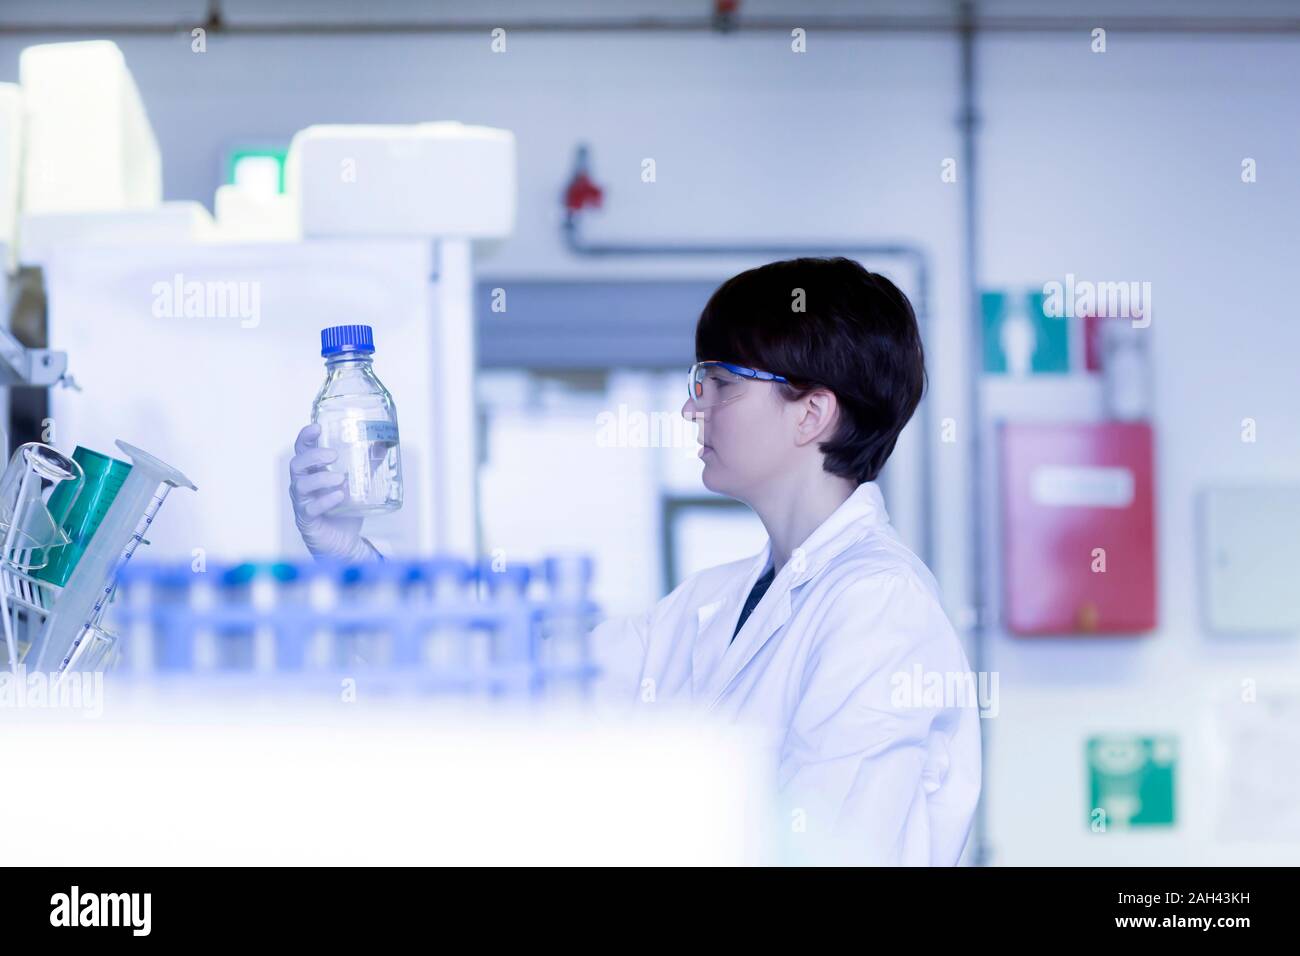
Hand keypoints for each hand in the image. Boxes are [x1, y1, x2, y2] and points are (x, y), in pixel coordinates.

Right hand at [289, 423, 377, 560]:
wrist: (342, 541)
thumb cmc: (345, 509)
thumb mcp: (358, 484)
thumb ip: (367, 466)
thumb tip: (383, 445)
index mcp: (312, 472)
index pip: (302, 449)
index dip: (306, 437)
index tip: (317, 427)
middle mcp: (303, 484)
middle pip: (296, 464)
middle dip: (313, 456)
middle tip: (333, 455)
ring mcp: (302, 502)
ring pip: (300, 485)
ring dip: (321, 478)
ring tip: (340, 478)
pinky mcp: (307, 520)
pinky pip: (310, 509)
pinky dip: (325, 501)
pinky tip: (339, 496)